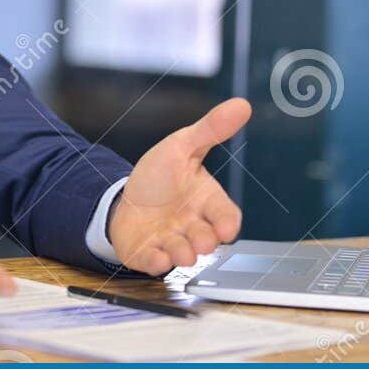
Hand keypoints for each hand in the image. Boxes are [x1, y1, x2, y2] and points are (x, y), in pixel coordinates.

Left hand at [107, 98, 248, 274]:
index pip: (226, 215)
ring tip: (180, 251)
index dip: (228, 223)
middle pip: (207, 239)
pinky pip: (154, 263)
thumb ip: (210, 130)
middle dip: (205, 241)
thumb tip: (242, 104)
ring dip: (182, 254)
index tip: (227, 229)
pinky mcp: (148, 253)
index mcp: (205, 201)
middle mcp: (192, 225)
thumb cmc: (161, 176)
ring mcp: (170, 242)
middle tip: (200, 239)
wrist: (126, 196)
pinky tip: (155, 257)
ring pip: (183, 254)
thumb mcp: (182, 146)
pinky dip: (156, 263)